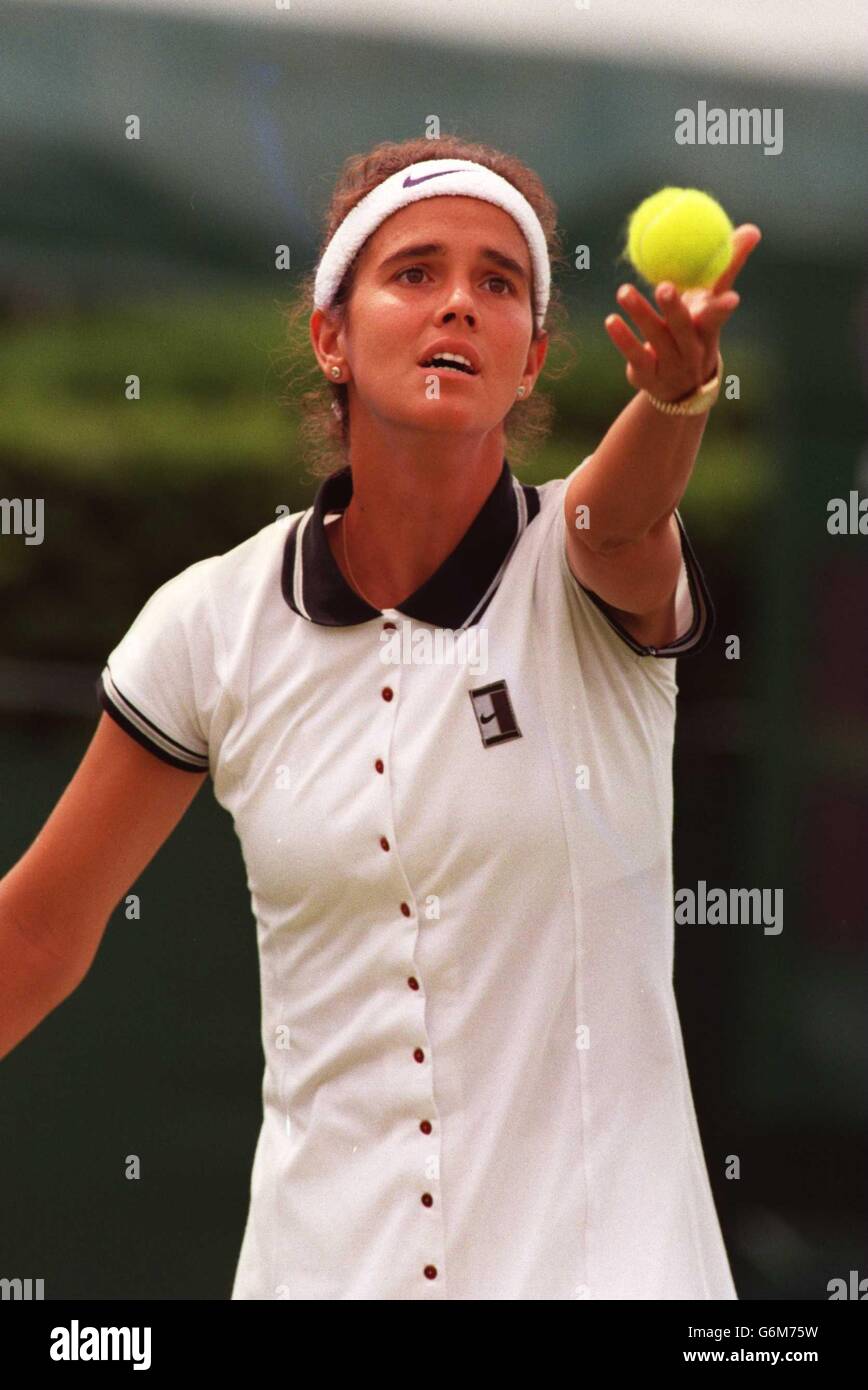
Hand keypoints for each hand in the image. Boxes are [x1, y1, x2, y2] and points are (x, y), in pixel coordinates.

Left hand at [605, 224, 761, 401]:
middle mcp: (692, 350)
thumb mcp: (710, 301)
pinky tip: (611, 320)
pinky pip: (634, 354)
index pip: (718, 318)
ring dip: (640, 313)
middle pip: (684, 328)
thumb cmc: (696, 329)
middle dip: (675, 308)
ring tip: (624, 291)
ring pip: (655, 338)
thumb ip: (726, 266)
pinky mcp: (648, 376)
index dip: (723, 308)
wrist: (679, 386)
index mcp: (708, 330)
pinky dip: (623, 337)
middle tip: (664, 285)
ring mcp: (670, 365)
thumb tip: (753, 229)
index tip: (731, 298)